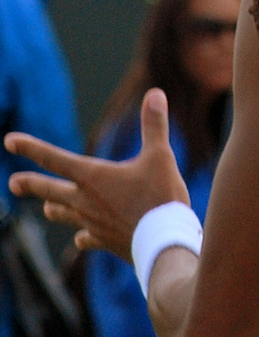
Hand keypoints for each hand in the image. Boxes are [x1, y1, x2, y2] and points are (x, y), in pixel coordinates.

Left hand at [5, 88, 190, 260]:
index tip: (9, 140)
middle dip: (30, 183)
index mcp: (93, 176)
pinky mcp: (104, 241)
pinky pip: (85, 238)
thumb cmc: (161, 196)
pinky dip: (82, 235)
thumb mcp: (161, 156)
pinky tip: (81, 237)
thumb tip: (155, 93)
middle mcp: (85, 200)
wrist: (164, 242)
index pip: (55, 158)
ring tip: (47, 205)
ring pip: (63, 213)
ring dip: (54, 207)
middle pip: (49, 190)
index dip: (30, 147)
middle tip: (13, 182)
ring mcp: (92, 223)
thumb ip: (154, 124)